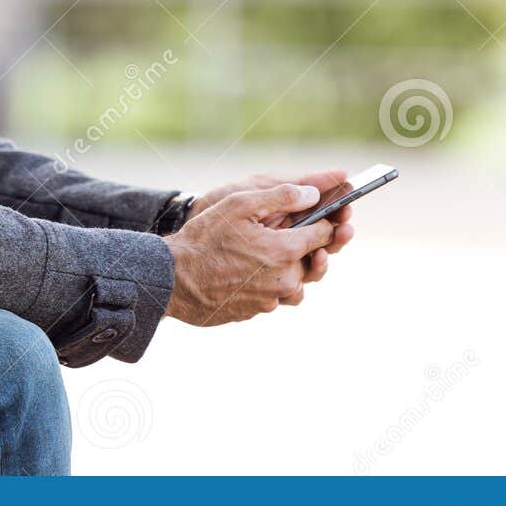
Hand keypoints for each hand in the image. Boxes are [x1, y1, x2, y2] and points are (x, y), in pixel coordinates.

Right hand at [184, 169, 355, 298]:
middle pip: (316, 261)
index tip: (331, 213)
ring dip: (292, 268)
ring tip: (274, 253)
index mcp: (285, 250)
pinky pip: (276, 296)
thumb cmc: (204, 238)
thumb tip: (313, 194)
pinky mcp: (257, 311)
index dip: (330, 219)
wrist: (174, 279)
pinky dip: (271, 282)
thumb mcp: (239, 205)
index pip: (325, 234)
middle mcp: (285, 280)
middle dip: (312, 245)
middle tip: (303, 232)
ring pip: (297, 282)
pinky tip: (252, 270)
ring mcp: (272, 300)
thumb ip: (281, 197)